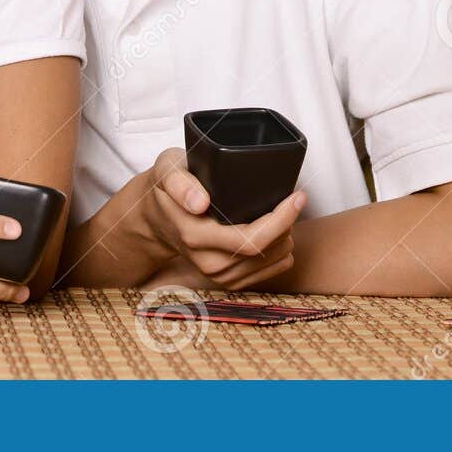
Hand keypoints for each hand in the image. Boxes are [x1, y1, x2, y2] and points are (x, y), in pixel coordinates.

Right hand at [135, 147, 305, 289]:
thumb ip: (179, 183)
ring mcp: (219, 275)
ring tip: (281, 212)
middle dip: (288, 224)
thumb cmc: (166, 188)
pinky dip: (281, 250)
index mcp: (195, 236)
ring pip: (274, 262)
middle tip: (291, 198)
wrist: (154, 218)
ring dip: (286, 236)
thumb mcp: (165, 171)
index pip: (251, 240)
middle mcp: (208, 262)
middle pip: (268, 251)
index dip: (281, 219)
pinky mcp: (229, 281)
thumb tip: (200, 202)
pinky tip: (274, 231)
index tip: (297, 196)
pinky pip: (271, 271)